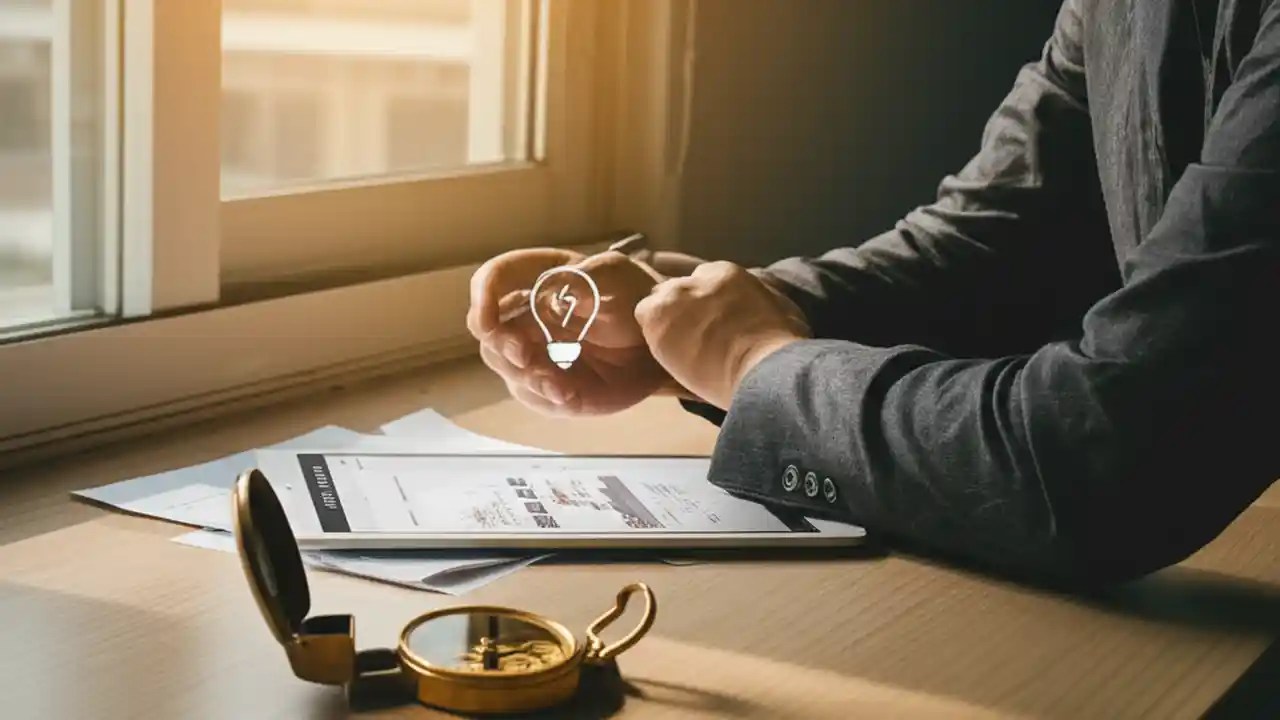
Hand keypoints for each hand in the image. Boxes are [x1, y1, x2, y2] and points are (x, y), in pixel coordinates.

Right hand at [467, 248, 675, 415]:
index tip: (488, 319)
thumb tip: (553, 295)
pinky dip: (547, 398)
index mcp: (536, 279)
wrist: (659, 339)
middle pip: (489, 332)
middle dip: (502, 346)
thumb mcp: (615, 275)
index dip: (482, 296)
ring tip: (556, 383)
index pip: (492, 280)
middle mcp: (526, 316)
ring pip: (507, 368)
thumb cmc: (635, 297)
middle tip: (525, 355)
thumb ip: (584, 278)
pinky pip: (535, 396)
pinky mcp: (551, 385)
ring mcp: (536, 353)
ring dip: (525, 376)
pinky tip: (568, 396)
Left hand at [635, 262, 810, 409]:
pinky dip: (653, 334)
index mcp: (727, 274)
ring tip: (680, 349)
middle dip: (684, 310)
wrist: (763, 366)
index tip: (710, 324)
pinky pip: (645, 320)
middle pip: (679, 291)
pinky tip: (667, 353)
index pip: (704, 282)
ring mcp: (675, 297)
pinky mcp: (657, 319)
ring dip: (666, 322)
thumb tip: (755, 303)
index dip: (705, 305)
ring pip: (658, 303)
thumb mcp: (778, 308)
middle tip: (694, 339)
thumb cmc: (780, 343)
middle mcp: (696, 279)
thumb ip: (758, 298)